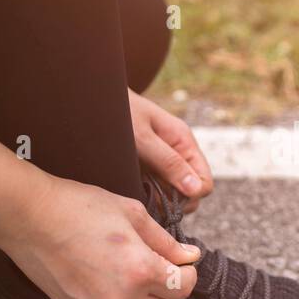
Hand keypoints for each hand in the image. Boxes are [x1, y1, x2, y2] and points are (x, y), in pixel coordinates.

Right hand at [1, 173, 199, 298]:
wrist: (29, 217)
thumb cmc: (80, 208)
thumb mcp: (133, 214)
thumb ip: (166, 241)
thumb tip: (190, 256)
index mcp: (140, 271)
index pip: (183, 288)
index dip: (188, 273)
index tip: (182, 261)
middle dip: (172, 291)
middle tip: (163, 267)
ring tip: (138, 274)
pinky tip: (115, 281)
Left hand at [128, 89, 212, 212]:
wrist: (93, 97)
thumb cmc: (117, 112)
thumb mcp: (142, 138)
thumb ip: (169, 162)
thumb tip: (196, 189)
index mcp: (183, 142)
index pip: (205, 182)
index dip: (191, 197)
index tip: (166, 200)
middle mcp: (178, 153)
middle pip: (191, 192)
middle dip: (175, 202)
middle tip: (148, 202)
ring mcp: (163, 161)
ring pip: (174, 194)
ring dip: (160, 201)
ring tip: (137, 196)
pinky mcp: (147, 167)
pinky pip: (156, 190)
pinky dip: (148, 197)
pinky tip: (132, 193)